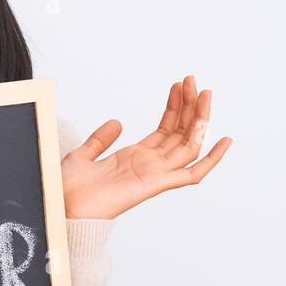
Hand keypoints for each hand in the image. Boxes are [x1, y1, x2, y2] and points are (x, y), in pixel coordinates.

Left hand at [61, 74, 231, 219]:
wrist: (60, 205)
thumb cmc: (68, 187)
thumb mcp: (83, 154)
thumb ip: (101, 139)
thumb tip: (117, 122)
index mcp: (135, 158)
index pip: (165, 129)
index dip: (174, 107)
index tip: (179, 84)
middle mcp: (149, 166)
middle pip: (180, 133)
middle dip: (189, 106)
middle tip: (193, 80)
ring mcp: (155, 174)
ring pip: (189, 145)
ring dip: (199, 119)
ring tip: (204, 93)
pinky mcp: (156, 184)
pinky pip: (192, 174)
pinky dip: (211, 159)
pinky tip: (225, 139)